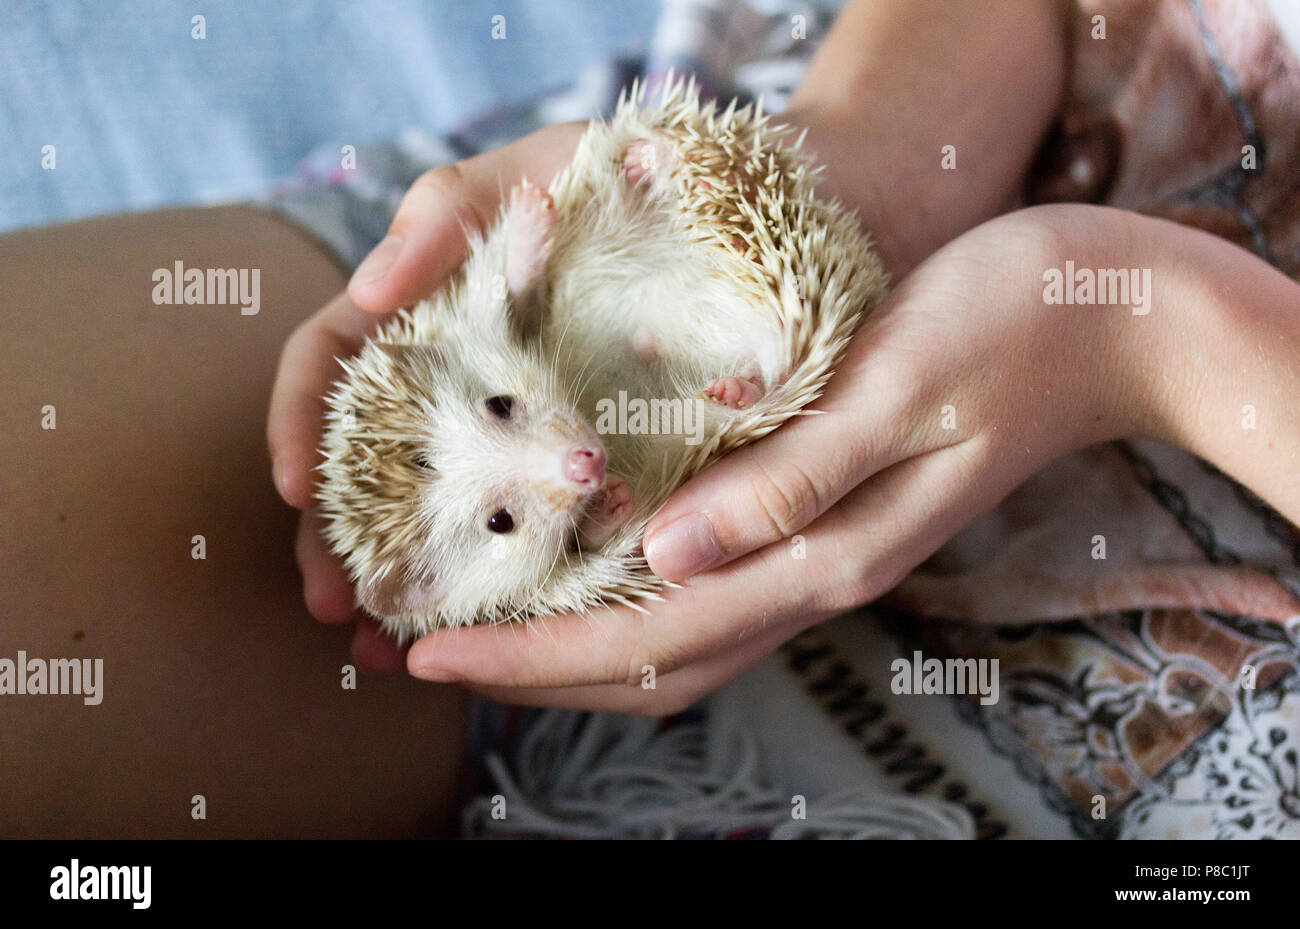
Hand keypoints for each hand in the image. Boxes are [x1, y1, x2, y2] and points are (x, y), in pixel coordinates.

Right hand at [266, 121, 587, 667]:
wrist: (730, 214)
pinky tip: (475, 633)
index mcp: (420, 309)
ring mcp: (507, 429)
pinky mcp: (568, 468)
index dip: (299, 424)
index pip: (330, 366)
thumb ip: (448, 213)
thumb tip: (369, 289)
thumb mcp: (529, 176)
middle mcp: (452, 379)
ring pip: (433, 513)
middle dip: (336, 537)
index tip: (293, 487)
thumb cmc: (615, 181)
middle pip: (364, 464)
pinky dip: (489, 582)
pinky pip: (519, 530)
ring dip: (398, 580)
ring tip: (382, 646)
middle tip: (331, 604)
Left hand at [406, 204, 1186, 712]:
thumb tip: (666, 554)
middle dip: (531, 670)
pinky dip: (627, 598)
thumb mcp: (896, 389)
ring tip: (477, 621)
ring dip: (571, 646)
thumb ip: (788, 483)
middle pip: (650, 662)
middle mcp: (812, 574)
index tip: (432, 648)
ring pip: (674, 639)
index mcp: (823, 554)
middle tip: (421, 647)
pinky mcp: (821, 518)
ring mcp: (819, 554)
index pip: (650, 639)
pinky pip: (707, 590)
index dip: (534, 656)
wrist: (1104, 325)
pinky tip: (580, 565)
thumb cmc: (1006, 332)